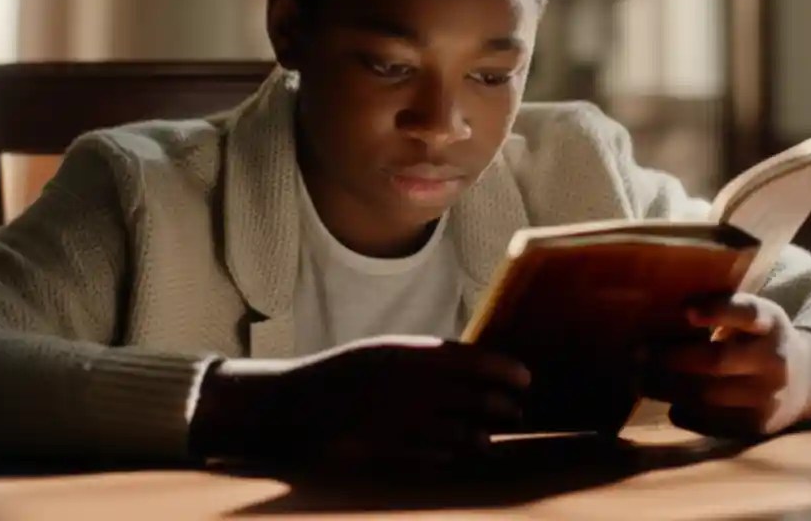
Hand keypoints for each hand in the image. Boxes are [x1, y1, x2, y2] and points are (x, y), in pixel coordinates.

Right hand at [189, 335, 529, 465]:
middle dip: (502, 405)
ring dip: (483, 434)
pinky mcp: (384, 454)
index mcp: (401, 353)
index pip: (469, 359)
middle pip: (472, 398)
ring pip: (458, 432)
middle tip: (516, 409)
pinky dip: (452, 454)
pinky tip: (460, 452)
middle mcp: (401, 386)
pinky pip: (433, 457)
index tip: (525, 377)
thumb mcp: (382, 353)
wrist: (286, 406)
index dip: (504, 370)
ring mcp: (393, 423)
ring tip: (491, 434)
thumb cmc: (341, 376)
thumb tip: (475, 364)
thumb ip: (424, 359)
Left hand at [644, 293, 810, 436]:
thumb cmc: (757, 339)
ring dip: (667, 387)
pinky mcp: (758, 425)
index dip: (717, 310)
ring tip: (637, 378)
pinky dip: (684, 412)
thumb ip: (721, 309)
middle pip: (717, 360)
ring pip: (708, 395)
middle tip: (637, 352)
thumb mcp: (752, 317)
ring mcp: (768, 396)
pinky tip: (668, 403)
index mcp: (771, 322)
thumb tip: (658, 303)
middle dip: (672, 357)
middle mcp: (774, 359)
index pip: (746, 313)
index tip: (684, 310)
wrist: (804, 380)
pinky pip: (712, 422)